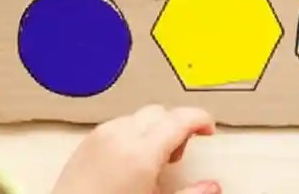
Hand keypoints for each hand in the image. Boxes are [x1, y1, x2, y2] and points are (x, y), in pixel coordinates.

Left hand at [51, 105, 219, 193]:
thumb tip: (211, 187)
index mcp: (142, 152)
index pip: (180, 118)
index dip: (201, 119)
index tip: (208, 129)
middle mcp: (120, 136)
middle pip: (160, 112)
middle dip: (176, 126)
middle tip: (180, 153)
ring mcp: (101, 136)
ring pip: (138, 117)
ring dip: (153, 130)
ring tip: (153, 162)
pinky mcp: (87, 142)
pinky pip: (118, 125)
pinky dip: (132, 134)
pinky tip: (131, 161)